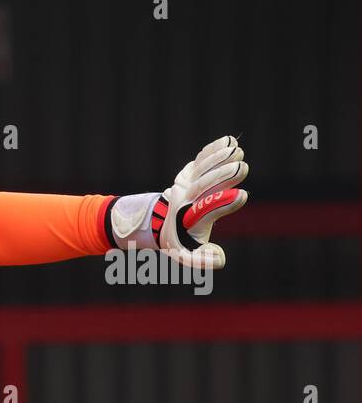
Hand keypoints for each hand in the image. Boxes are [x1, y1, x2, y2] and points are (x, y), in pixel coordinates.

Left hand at [109, 135, 248, 269]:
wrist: (160, 222)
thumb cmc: (180, 240)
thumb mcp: (186, 255)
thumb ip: (201, 260)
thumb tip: (219, 259)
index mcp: (189, 220)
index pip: (206, 211)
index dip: (223, 204)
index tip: (242, 196)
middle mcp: (185, 201)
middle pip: (203, 187)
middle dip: (222, 177)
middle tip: (242, 167)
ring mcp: (186, 185)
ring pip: (201, 170)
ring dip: (219, 159)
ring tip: (237, 151)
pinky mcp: (188, 174)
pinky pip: (199, 161)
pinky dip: (212, 151)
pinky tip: (230, 141)